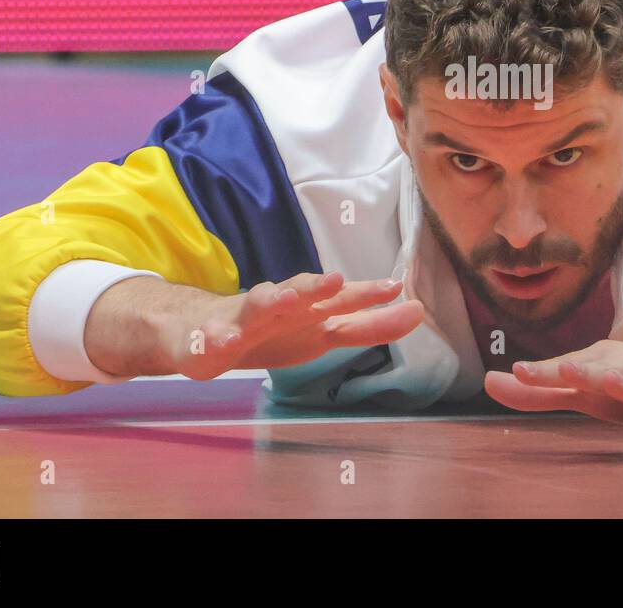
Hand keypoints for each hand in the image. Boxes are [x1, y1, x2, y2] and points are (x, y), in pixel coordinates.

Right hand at [168, 273, 423, 379]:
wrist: (204, 330)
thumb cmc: (274, 329)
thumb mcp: (323, 331)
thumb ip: (368, 325)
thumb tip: (419, 310)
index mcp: (308, 310)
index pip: (342, 301)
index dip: (368, 296)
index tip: (396, 288)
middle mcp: (280, 307)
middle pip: (299, 293)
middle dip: (316, 287)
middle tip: (337, 280)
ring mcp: (243, 320)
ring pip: (257, 306)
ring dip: (272, 301)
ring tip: (286, 299)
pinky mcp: (210, 340)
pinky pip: (213, 340)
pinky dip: (216, 339)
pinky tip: (221, 342)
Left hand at [483, 328, 622, 432]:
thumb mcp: (591, 393)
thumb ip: (542, 392)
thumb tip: (489, 383)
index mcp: (603, 361)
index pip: (569, 367)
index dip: (544, 372)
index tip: (515, 372)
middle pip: (602, 368)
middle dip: (580, 370)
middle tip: (556, 372)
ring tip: (609, 384)